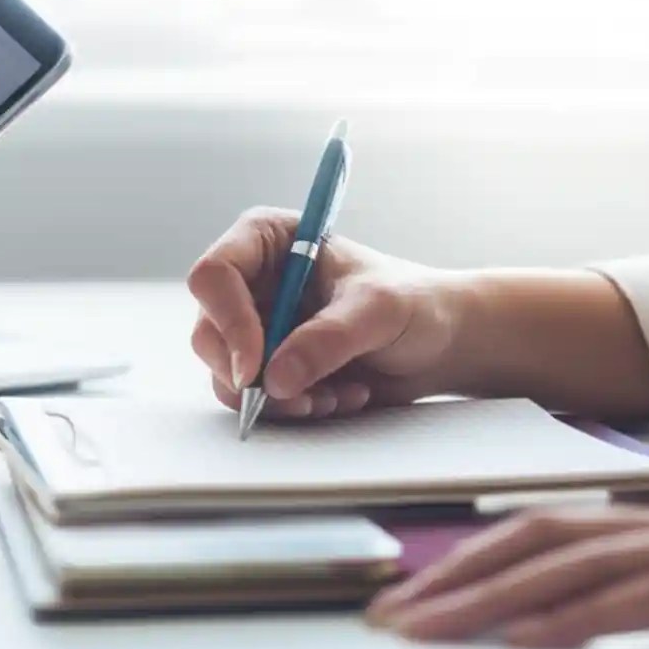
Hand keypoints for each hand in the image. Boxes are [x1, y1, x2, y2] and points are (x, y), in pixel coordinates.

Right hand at [186, 207, 465, 417]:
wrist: (438, 342)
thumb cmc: (414, 304)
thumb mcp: (377, 311)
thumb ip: (327, 339)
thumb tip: (274, 378)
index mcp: (268, 240)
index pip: (214, 275)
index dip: (228, 322)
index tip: (256, 367)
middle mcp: (252, 282)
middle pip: (209, 333)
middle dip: (253, 375)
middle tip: (301, 397)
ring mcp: (256, 326)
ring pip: (227, 374)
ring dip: (280, 399)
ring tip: (335, 394)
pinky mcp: (268, 366)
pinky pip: (254, 400)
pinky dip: (294, 409)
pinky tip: (340, 397)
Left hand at [366, 507, 648, 647]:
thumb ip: (627, 586)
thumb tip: (546, 615)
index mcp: (642, 525)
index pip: (531, 530)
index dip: (463, 558)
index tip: (406, 593)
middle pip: (531, 541)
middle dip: (452, 577)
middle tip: (387, 613)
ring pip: (569, 567)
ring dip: (490, 598)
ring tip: (427, 629)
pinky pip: (640, 601)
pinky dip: (578, 618)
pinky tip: (528, 637)